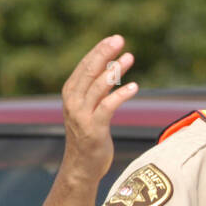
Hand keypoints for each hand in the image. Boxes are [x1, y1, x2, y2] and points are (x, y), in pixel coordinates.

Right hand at [60, 34, 138, 181]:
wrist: (81, 167)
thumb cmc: (88, 135)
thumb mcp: (89, 107)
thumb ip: (96, 88)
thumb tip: (111, 66)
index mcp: (70, 93)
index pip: (84, 65)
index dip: (99, 50)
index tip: (114, 39)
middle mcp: (73, 101)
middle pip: (89, 71)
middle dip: (104, 53)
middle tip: (119, 39)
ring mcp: (82, 115)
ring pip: (98, 86)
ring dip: (115, 70)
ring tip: (129, 57)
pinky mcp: (93, 129)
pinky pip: (108, 107)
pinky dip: (121, 95)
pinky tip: (134, 86)